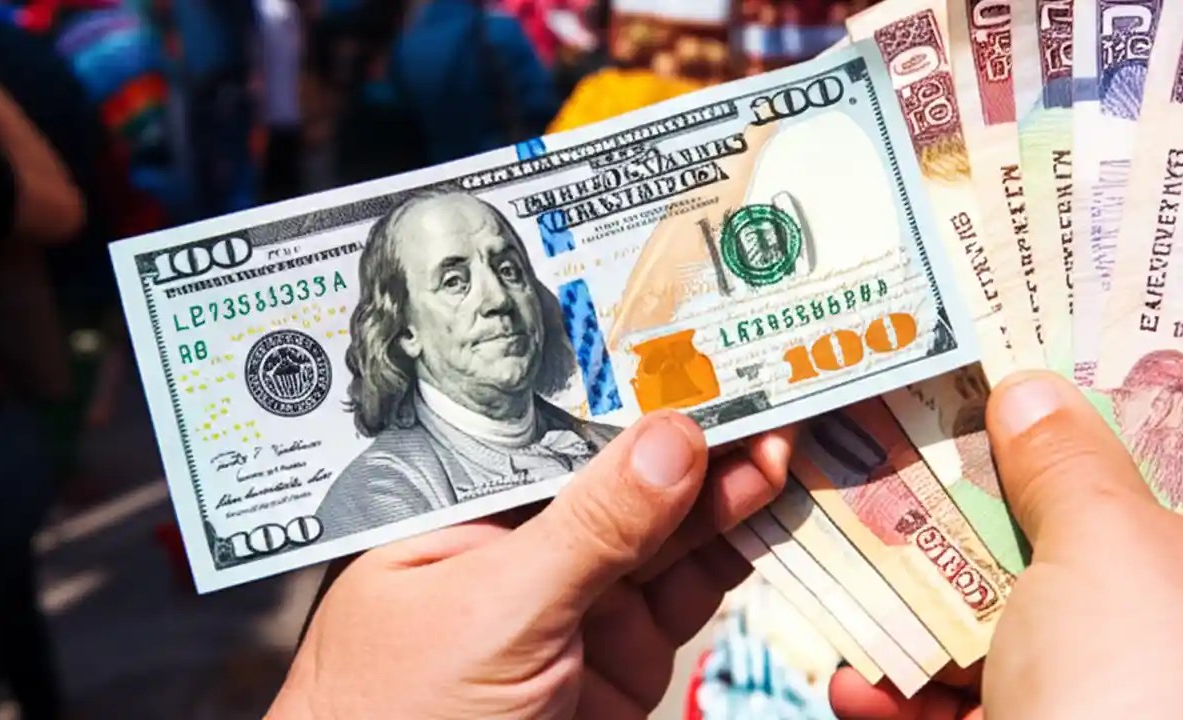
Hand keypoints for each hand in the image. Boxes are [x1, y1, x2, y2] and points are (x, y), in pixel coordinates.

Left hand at [269, 412, 793, 718]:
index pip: (564, 430)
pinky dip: (732, 556)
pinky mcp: (621, 656)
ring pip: (669, 532)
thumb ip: (592, 528)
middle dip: (701, 436)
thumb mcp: (497, 610)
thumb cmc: (396, 712)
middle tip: (775, 391)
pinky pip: (686, 593)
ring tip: (786, 446)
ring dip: (729, 491)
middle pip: (628, 475)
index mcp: (471, 508)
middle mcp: (528, 543)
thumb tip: (671, 437)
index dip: (639, 392)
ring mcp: (579, 601)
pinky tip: (769, 513)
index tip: (708, 354)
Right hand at [829, 371, 1182, 718]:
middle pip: (1071, 527)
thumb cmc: (1149, 689)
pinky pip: (970, 704)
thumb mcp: (1107, 549)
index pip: (1180, 444)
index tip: (1021, 348)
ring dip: (920, 604)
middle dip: (979, 493)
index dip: (1104, 392)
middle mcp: (1178, 619)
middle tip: (903, 436)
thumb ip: (1064, 461)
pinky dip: (911, 699)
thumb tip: (1029, 388)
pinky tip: (860, 690)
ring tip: (844, 563)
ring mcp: (1111, 690)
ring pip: (1004, 619)